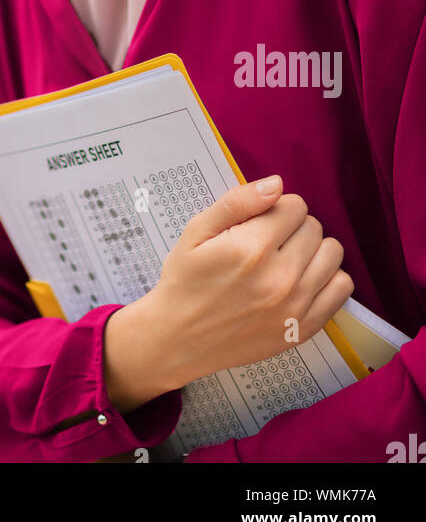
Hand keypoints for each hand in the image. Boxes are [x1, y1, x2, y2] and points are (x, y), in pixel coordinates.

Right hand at [103, 175, 353, 411]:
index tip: (260, 222)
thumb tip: (277, 183)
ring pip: (332, 254)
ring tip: (287, 258)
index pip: (294, 206)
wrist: (179, 338)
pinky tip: (303, 279)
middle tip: (269, 242)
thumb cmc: (185, 280)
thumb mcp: (197, 231)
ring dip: (313, 250)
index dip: (276, 208)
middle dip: (293, 227)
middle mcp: (279, 277)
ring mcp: (295, 306)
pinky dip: (328, 278)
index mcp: (252, 248)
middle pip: (314, 227)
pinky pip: (341, 289)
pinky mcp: (303, 328)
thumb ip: (238, 202)